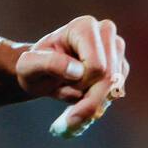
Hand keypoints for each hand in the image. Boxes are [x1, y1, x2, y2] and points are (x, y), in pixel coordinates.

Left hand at [15, 16, 129, 138]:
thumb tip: (78, 71)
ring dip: (90, 108)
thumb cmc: (32, 67)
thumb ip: (48, 64)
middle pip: (109, 79)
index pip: (97, 67)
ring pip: (114, 90)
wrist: (39, 74)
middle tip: (67, 121)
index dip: (80, 84)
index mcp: (84, 26)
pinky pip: (115, 94)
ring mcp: (116, 50)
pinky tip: (78, 110)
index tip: (60, 87)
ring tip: (68, 114)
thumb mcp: (28, 66)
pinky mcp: (120, 67)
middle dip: (88, 102)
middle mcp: (106, 33)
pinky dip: (96, 108)